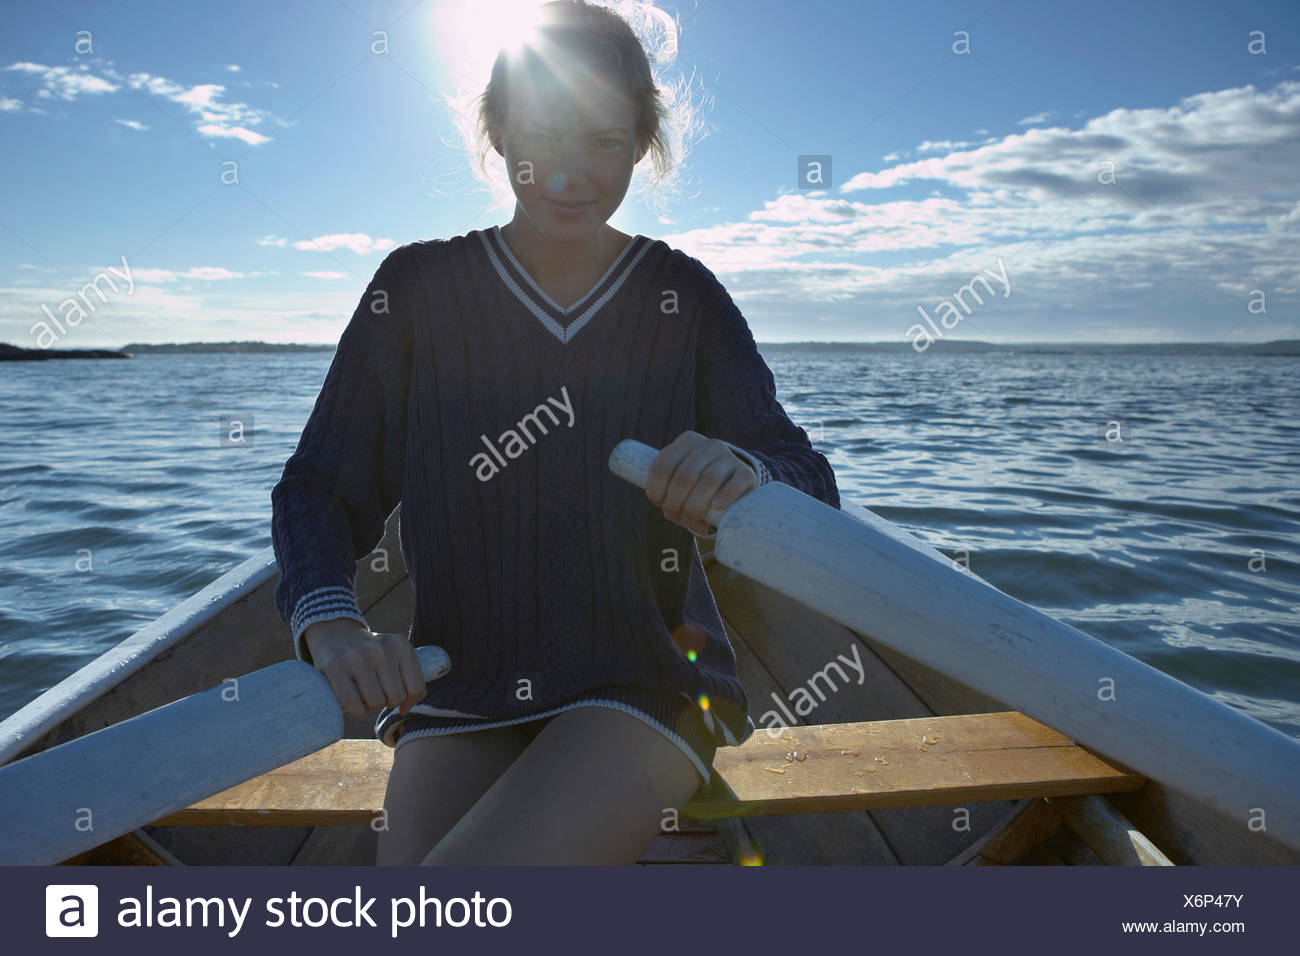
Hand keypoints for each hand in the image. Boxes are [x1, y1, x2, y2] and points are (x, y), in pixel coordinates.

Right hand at [302, 620, 427, 717]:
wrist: (335, 634)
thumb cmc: (371, 655)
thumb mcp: (396, 657)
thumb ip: (409, 681)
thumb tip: (405, 709)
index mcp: (401, 645)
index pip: (416, 689)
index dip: (406, 699)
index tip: (393, 692)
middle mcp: (381, 649)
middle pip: (396, 698)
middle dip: (386, 701)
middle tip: (375, 691)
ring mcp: (357, 656)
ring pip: (376, 703)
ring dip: (369, 706)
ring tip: (363, 693)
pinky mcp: (335, 666)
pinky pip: (353, 703)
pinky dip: (355, 709)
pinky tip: (352, 700)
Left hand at [645, 431, 758, 534]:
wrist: (732, 483)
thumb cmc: (697, 485)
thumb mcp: (681, 480)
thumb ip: (669, 490)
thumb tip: (670, 512)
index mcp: (687, 442)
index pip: (663, 465)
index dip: (656, 489)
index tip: (659, 504)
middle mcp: (708, 445)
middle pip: (685, 476)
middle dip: (675, 503)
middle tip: (678, 518)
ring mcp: (729, 457)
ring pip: (708, 480)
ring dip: (695, 506)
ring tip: (691, 520)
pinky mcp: (746, 473)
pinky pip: (736, 482)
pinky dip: (725, 496)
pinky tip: (716, 507)